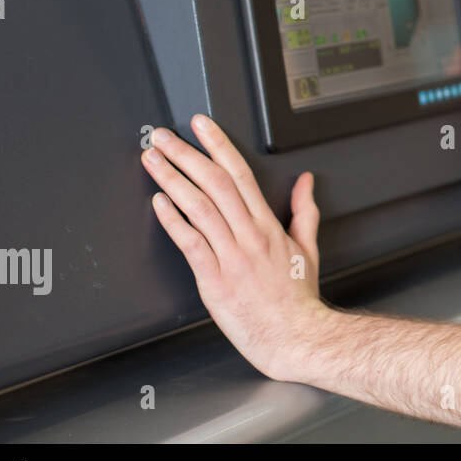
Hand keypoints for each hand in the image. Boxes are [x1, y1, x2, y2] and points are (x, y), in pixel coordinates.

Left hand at [140, 114, 331, 382]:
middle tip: (162, 137)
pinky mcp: (214, 279)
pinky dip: (173, 220)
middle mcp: (249, 235)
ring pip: (199, 207)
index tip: (200, 126)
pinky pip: (191, 243)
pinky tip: (159, 202)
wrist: (295, 334)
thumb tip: (305, 182)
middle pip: (214, 182)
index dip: (218, 144)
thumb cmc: (297, 297)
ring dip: (172, 179)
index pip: (240, 173)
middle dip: (186, 154)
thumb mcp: (308, 247)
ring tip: (152, 161)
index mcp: (268, 224)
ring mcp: (231, 256)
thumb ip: (304, 210)